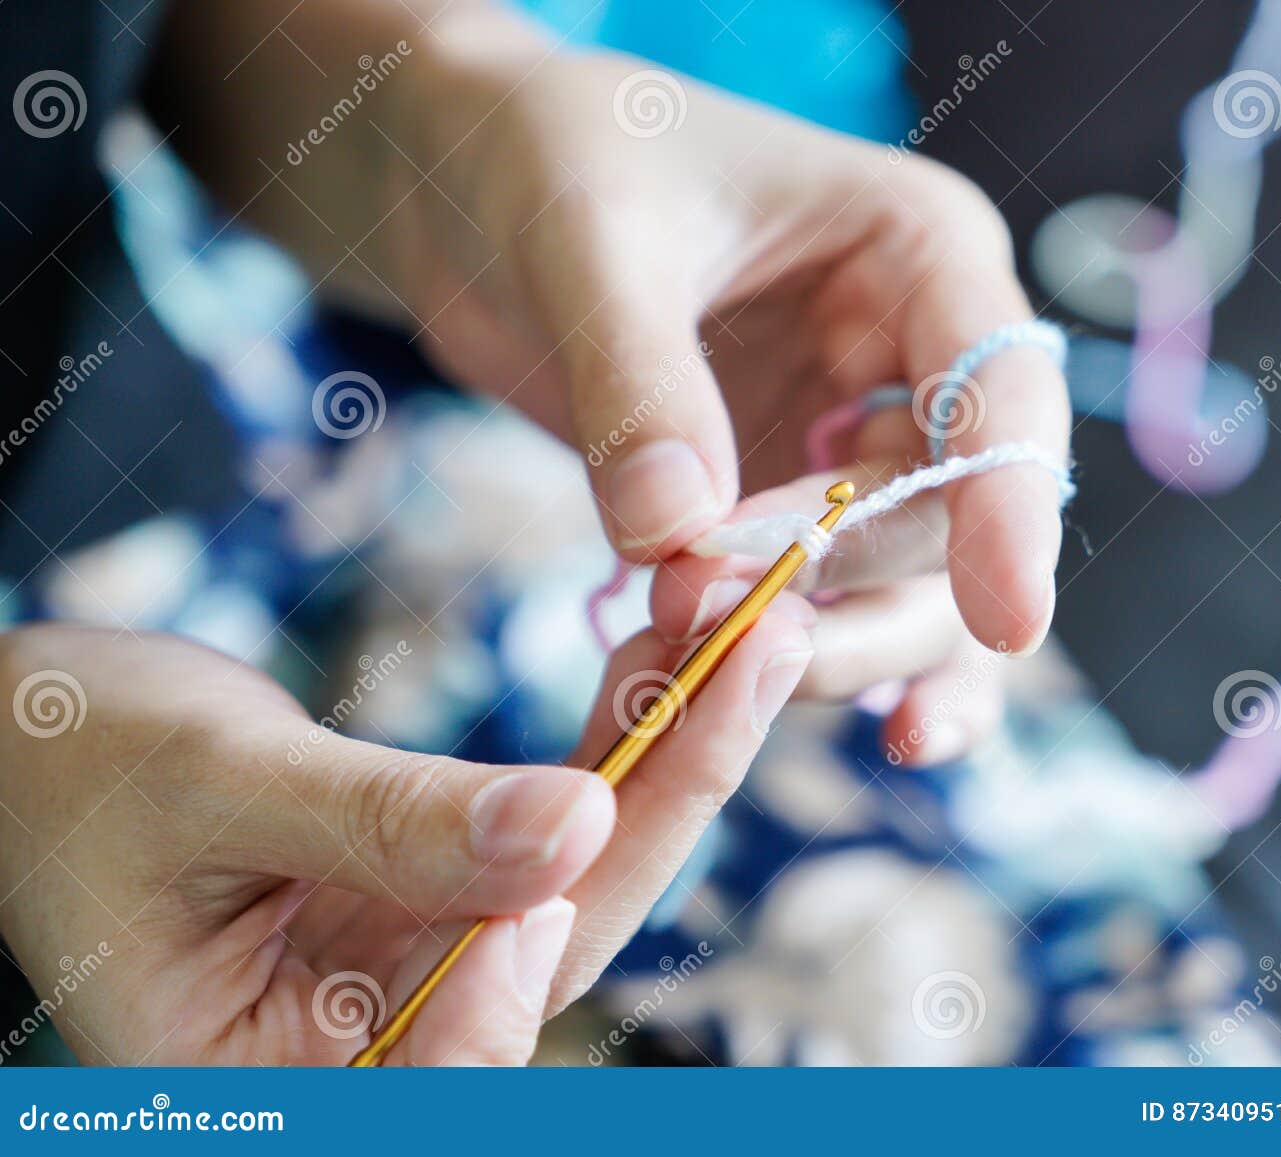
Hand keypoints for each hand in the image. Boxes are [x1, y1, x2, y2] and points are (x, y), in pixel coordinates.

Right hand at [0, 606, 809, 1062]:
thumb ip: (384, 822)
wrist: (40, 724)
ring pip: (585, 868)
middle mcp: (371, 1032)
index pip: (427, 1065)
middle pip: (554, 937)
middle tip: (759, 641)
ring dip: (672, 736)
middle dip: (669, 787)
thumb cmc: (70, 758)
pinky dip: (622, 725)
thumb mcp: (211, 783)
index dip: (518, 966)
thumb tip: (569, 833)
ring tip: (743, 613)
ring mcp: (423, 954)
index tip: (580, 829)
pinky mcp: (455, 883)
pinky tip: (677, 639)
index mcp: (270, 1072)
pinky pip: (564, 815)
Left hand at [373, 11, 1065, 761]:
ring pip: (907, 581)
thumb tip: (680, 541)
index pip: (1000, 388)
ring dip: (831, 643)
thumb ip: (640, 388)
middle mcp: (914, 355)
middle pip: (951, 512)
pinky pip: (846, 603)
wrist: (482, 193)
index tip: (1008, 619)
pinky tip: (879, 741)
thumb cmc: (553, 163)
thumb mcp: (590, 246)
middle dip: (847, 586)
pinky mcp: (794, 508)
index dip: (1007, 505)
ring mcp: (858, 439)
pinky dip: (849, 666)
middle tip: (705, 617)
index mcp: (916, 250)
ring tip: (706, 668)